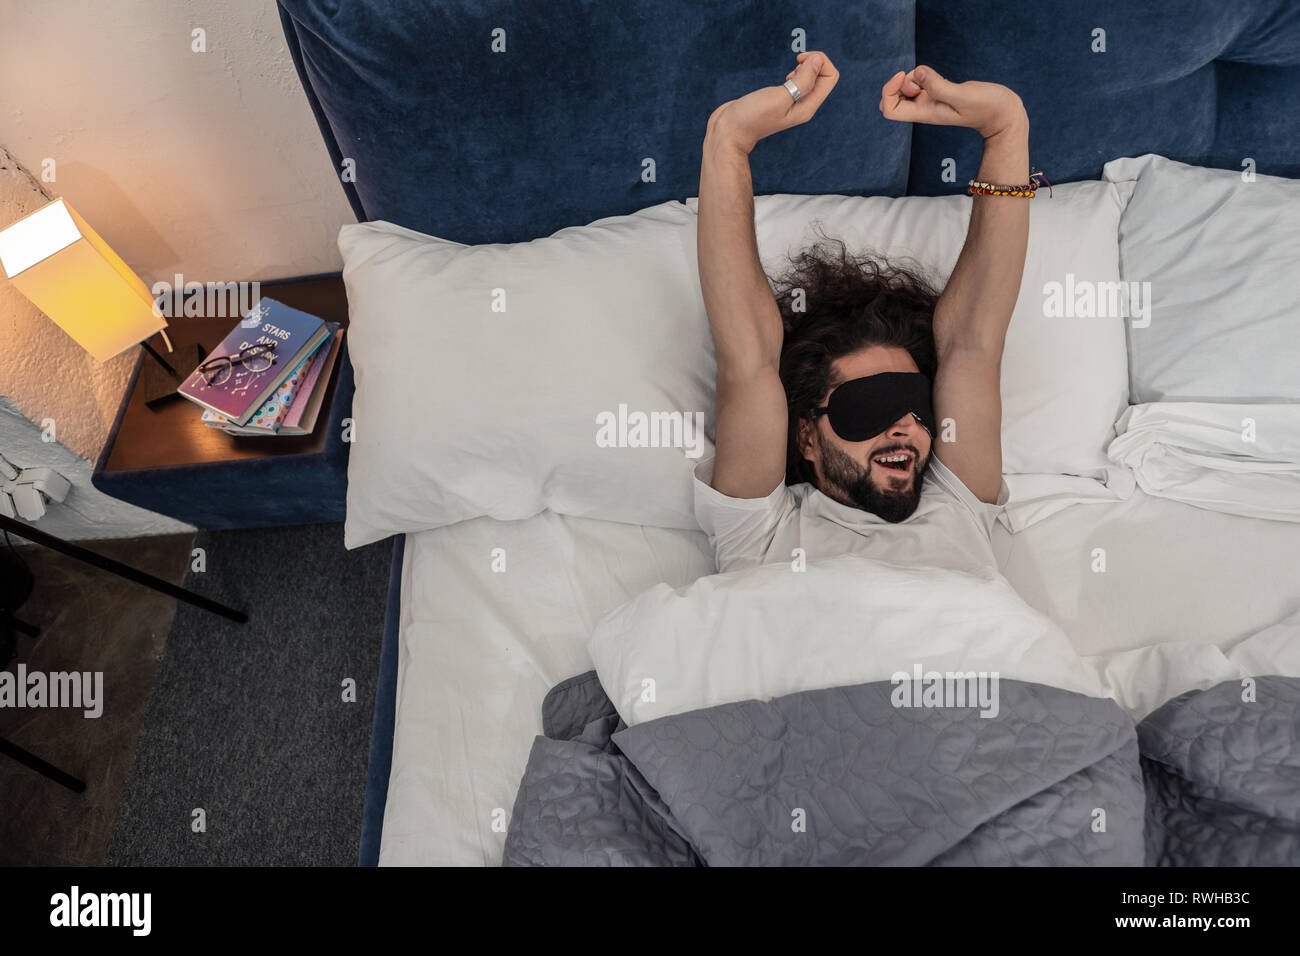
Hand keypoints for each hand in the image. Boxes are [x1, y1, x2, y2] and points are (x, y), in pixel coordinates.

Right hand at [707, 51, 839, 153]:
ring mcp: (792, 103)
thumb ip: (802, 80)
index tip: (799, 60)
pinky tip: (785, 78)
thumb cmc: (752, 117)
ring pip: (812, 78)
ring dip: (805, 67)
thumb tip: (818, 60)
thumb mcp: (780, 97)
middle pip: (824, 76)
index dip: (820, 61)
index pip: (830, 77)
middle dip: (814, 62)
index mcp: (808, 106)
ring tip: (789, 73)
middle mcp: (803, 105)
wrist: (730, 131)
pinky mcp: (781, 99)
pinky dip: (797, 73)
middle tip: (796, 62)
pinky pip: (799, 82)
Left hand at [879, 66, 1024, 138]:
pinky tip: (936, 78)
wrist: (1002, 114)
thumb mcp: (962, 95)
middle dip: (898, 84)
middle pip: (892, 99)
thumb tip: (917, 72)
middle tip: (919, 79)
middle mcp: (923, 109)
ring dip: (912, 77)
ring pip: (904, 89)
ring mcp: (929, 102)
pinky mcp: (938, 93)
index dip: (889, 90)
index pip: (889, 109)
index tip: (904, 76)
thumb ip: (938, 85)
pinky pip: (919, 83)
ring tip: (932, 78)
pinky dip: (922, 76)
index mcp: (924, 114)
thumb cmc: (986, 107)